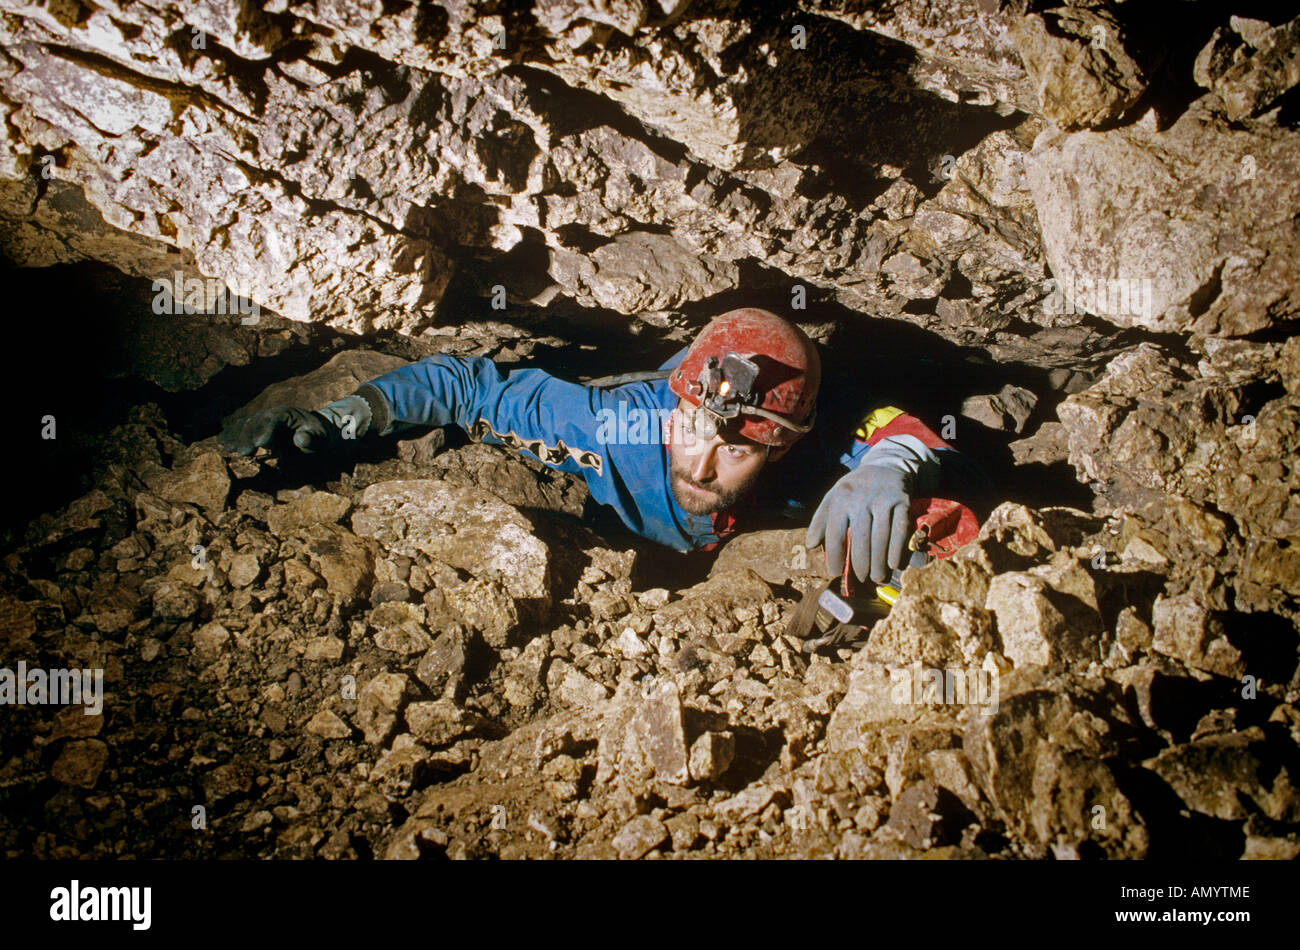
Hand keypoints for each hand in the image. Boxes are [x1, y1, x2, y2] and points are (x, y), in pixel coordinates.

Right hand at [218, 406, 337, 455]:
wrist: (314, 430)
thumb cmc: (318, 435)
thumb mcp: (320, 437)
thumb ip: (311, 438)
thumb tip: (300, 439)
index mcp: (287, 413)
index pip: (273, 420)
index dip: (265, 430)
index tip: (260, 444)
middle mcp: (271, 414)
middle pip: (256, 423)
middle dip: (248, 437)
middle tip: (244, 452)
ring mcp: (262, 419)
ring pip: (245, 425)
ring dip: (236, 437)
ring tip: (229, 448)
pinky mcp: (256, 427)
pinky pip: (241, 428)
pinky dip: (232, 435)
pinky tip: (222, 442)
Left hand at [805, 465, 910, 583]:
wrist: (886, 466)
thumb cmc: (855, 490)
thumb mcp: (834, 498)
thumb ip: (820, 520)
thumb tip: (810, 545)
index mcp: (840, 498)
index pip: (835, 532)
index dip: (834, 555)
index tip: (835, 572)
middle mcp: (861, 498)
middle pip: (860, 538)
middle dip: (860, 563)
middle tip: (860, 579)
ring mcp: (883, 499)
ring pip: (881, 537)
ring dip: (879, 562)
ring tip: (876, 577)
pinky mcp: (902, 500)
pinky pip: (900, 529)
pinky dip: (896, 549)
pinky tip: (893, 564)